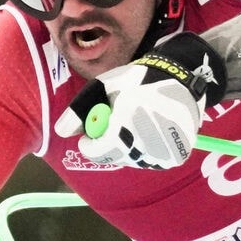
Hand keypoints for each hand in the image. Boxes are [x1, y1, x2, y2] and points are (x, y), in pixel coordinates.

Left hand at [56, 33, 225, 169]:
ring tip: (137, 124)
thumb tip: (61, 132)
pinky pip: (151, 161)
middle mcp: (147, 142)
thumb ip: (80, 109)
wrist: (179, 80)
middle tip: (116, 126)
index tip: (89, 136)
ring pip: (133, 161)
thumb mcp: (104, 86)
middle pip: (115, 157)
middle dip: (109, 145)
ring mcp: (164, 151)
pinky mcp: (176, 156)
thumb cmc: (137, 81)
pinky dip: (146, 150)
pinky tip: (151, 131)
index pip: (98, 151)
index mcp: (126, 123)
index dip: (89, 145)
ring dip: (129, 148)